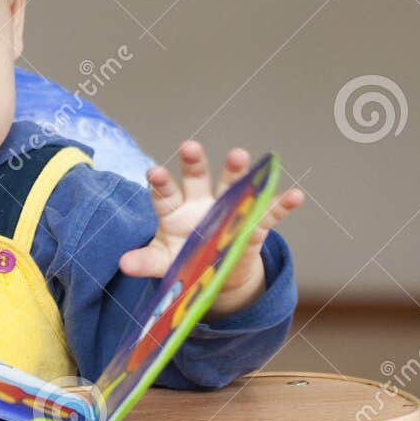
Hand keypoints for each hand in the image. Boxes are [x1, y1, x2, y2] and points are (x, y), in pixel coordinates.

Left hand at [118, 140, 303, 313]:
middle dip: (194, 162)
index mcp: (175, 210)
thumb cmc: (184, 260)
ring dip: (236, 171)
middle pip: (196, 177)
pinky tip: (295, 196)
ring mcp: (229, 208)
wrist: (216, 273)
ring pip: (232, 185)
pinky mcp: (253, 222)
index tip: (153, 172)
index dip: (160, 182)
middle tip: (189, 147)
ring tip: (239, 155)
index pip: (165, 193)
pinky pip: (269, 211)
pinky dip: (282, 205)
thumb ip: (145, 262)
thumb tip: (124, 263)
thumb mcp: (164, 264)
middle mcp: (201, 202)